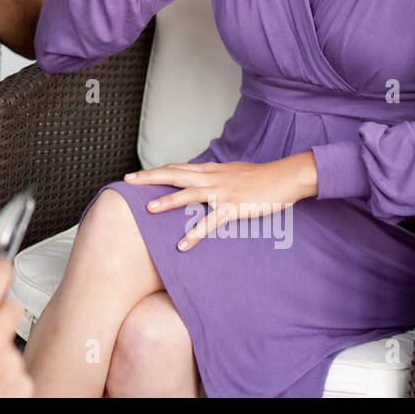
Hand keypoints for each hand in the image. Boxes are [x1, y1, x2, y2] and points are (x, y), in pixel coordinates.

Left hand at [123, 155, 313, 250]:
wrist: (286, 177)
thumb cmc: (261, 178)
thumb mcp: (232, 172)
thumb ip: (214, 176)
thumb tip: (199, 178)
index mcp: (211, 170)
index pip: (177, 168)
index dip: (155, 171)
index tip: (136, 175)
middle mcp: (212, 178)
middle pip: (175, 175)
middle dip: (150, 178)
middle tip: (128, 180)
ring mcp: (222, 192)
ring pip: (189, 195)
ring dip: (168, 202)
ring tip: (148, 210)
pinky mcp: (234, 207)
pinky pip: (211, 222)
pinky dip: (195, 233)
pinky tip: (183, 245)